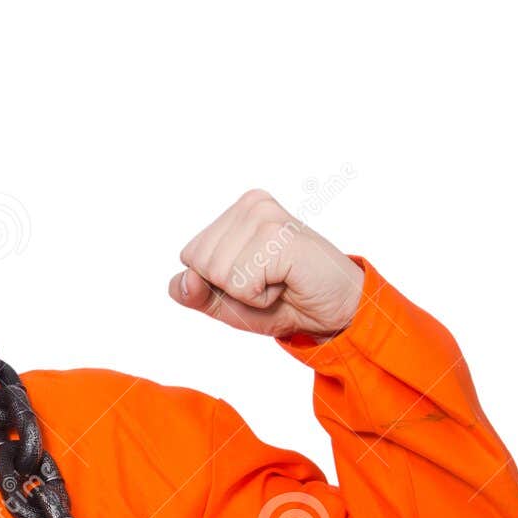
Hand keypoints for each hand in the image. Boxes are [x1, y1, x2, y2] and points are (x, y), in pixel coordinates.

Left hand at [167, 189, 363, 340]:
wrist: (334, 313)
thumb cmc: (282, 302)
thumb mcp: (226, 303)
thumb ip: (194, 293)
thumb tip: (184, 280)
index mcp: (235, 212)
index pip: (188, 256)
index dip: (216, 283)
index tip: (253, 278)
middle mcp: (250, 204)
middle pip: (199, 263)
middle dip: (230, 287)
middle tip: (269, 280)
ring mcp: (265, 215)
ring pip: (217, 273)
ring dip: (248, 292)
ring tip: (279, 280)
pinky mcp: (279, 235)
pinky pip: (240, 283)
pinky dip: (261, 296)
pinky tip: (286, 281)